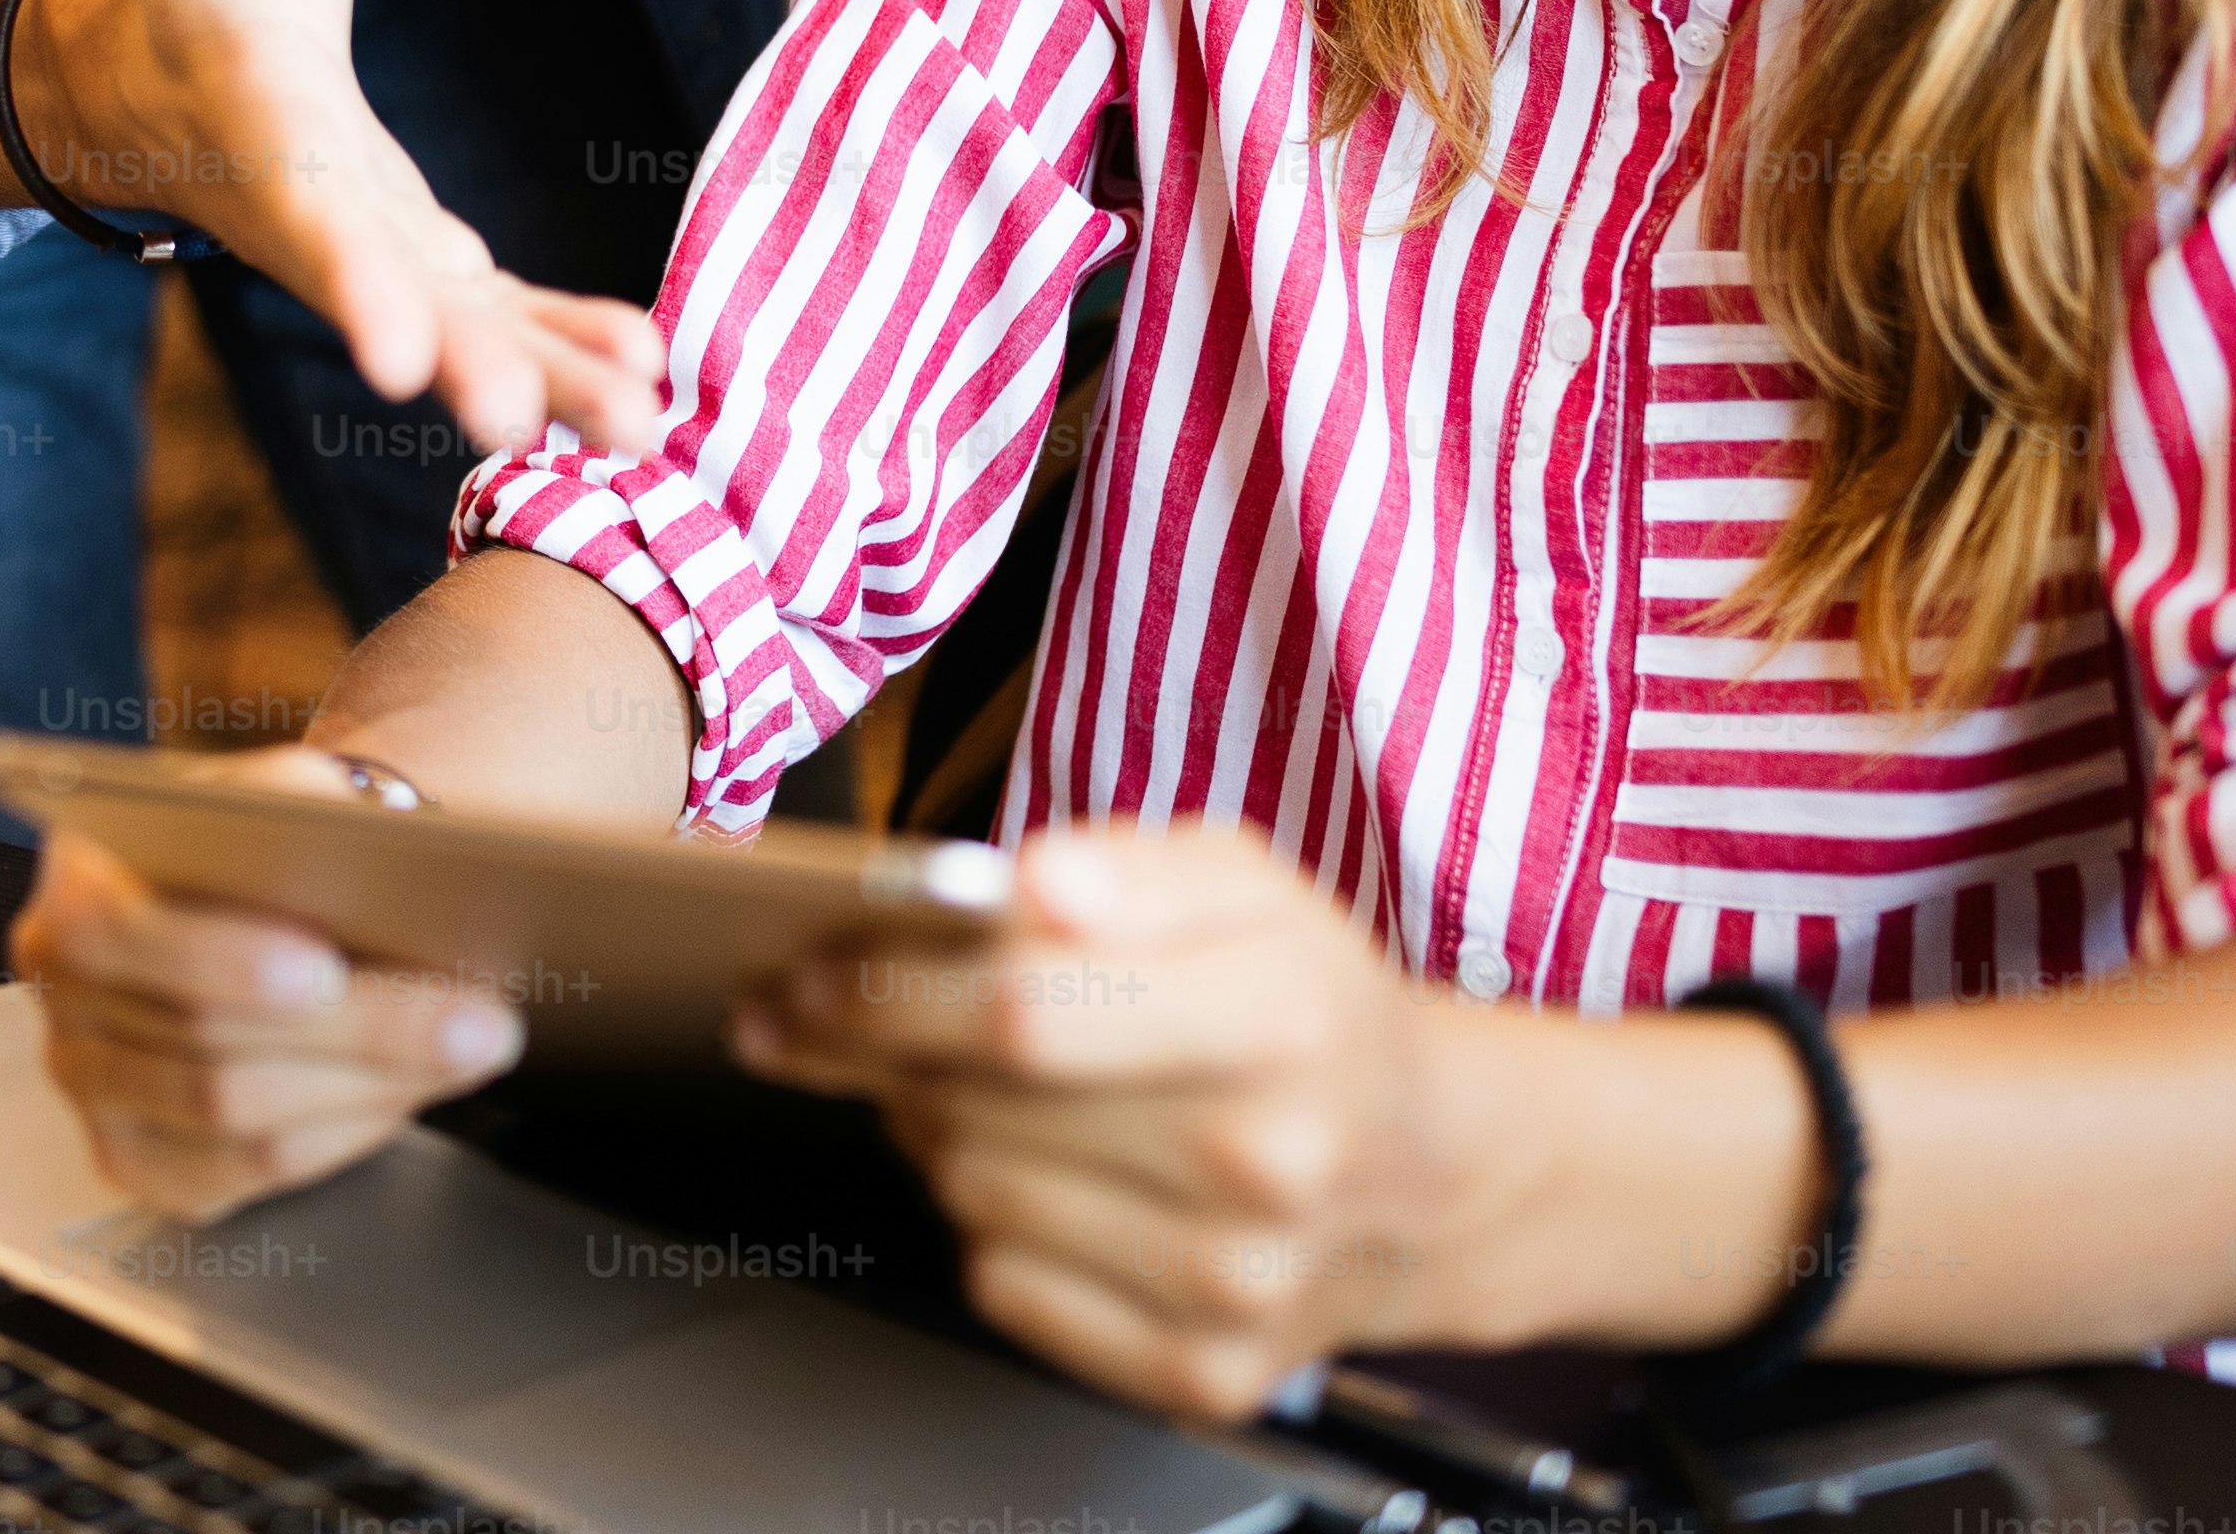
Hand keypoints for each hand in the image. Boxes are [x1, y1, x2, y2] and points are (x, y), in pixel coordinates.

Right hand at [12, 760, 531, 1220]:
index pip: (119, 934)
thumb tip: (347, 839)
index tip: (325, 967)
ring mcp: (90, 1086)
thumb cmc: (284, 847)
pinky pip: (245, 1171)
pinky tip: (408, 1090)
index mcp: (75, 885)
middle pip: (202, 1038)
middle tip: (480, 1018)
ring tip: (472, 1046)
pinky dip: (342, 1132)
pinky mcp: (136, 1160)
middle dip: (357, 1030)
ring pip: (233, 1113)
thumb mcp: (284, 794)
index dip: (217, 956)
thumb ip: (294, 802)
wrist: (283, 901)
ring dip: (369, 1084)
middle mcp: (62, 993)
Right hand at [40, 0, 665, 453]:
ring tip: (638, 429)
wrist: (161, 72)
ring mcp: (368, 244)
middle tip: (513, 421)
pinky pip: (496, 314)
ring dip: (543, 379)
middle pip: (391, 295)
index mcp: (265, 120)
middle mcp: (314, 208)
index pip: (309, 207)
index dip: (354, 280)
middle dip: (459, 357)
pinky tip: (646, 383)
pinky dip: (563, 347)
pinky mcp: (415, 254)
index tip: (403, 359)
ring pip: (460, 327)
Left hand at [728, 823, 1517, 1417]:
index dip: (884, 990)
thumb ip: (1125, 864)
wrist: (1430, 1169)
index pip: (1022, 1008)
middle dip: (884, 1056)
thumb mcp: (1244, 884)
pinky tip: (1035, 1179)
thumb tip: (1030, 882)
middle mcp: (1267, 1164)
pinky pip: (1007, 1292)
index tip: (806, 975)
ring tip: (970, 1091)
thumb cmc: (1308, 1004)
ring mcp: (1238, 1285)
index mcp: (1279, 1017)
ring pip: (974, 1197)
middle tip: (867, 1022)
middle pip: (979, 1108)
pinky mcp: (1208, 1371)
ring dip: (933, 1133)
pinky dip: (988, 1230)